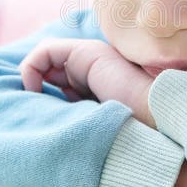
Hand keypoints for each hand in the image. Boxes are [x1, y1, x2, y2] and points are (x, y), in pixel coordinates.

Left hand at [18, 38, 155, 127]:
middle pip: (50, 69)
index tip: (38, 118)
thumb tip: (41, 127)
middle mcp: (95, 69)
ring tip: (34, 99)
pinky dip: (32, 67)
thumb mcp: (92, 128)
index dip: (43, 97)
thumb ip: (75, 118)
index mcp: (97, 86)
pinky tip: (36, 90)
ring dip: (32, 77)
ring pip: (46, 58)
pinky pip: (46, 51)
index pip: (59, 83)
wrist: (155, 124)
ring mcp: (93, 58)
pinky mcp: (89, 53)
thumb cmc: (129, 136)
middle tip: (31, 110)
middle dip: (36, 87)